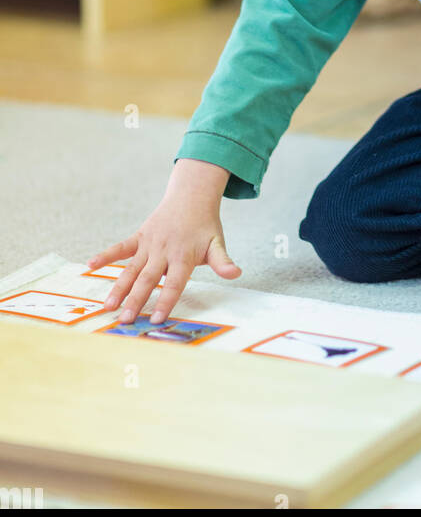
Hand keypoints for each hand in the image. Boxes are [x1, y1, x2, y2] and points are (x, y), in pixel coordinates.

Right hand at [87, 159, 240, 325]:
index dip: (165, 301)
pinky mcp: (139, 236)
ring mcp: (149, 243)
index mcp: (183, 255)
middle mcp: (163, 250)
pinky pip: (120, 247)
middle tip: (124, 320)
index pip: (174, 283)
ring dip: (118, 287)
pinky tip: (89, 266)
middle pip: (148, 279)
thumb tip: (236, 274)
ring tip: (107, 306)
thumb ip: (222, 261)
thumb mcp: (217, 242)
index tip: (155, 319)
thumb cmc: (205, 225)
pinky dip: (105, 256)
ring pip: (131, 268)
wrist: (191, 196)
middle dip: (136, 300)